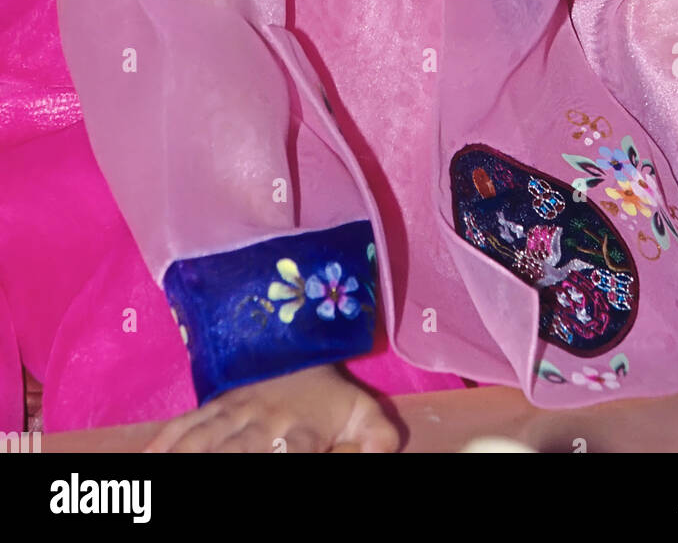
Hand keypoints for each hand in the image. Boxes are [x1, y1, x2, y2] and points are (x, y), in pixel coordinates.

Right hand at [141, 362, 400, 453]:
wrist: (298, 338)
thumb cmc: (330, 391)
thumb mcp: (363, 412)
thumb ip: (378, 437)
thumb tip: (388, 454)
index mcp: (300, 431)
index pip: (289, 455)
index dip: (276, 463)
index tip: (269, 466)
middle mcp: (261, 424)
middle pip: (234, 453)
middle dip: (214, 466)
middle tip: (190, 482)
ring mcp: (232, 412)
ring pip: (202, 440)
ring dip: (184, 457)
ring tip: (161, 476)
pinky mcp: (211, 405)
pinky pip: (183, 425)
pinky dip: (164, 442)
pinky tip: (146, 458)